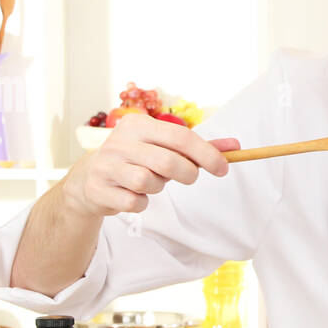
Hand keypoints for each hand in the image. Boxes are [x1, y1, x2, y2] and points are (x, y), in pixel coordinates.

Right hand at [64, 113, 240, 217]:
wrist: (92, 179)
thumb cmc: (137, 160)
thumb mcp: (164, 148)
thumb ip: (199, 147)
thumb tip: (236, 145)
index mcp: (138, 125)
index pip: (181, 137)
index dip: (207, 154)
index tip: (223, 169)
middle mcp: (119, 141)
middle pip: (168, 162)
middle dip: (187, 174)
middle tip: (188, 177)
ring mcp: (106, 165)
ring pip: (149, 183)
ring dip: (159, 188)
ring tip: (151, 182)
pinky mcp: (99, 189)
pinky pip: (135, 203)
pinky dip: (142, 203)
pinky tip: (133, 194)